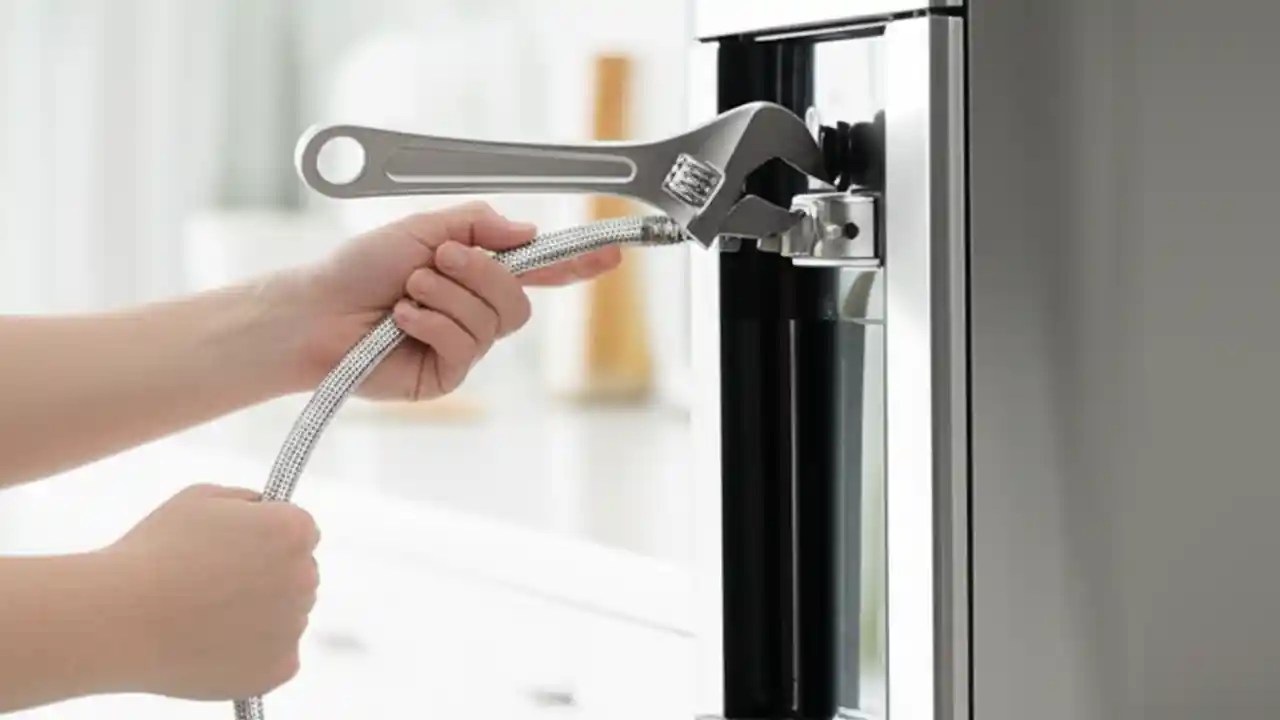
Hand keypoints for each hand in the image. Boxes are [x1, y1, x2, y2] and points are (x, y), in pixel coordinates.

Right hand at [101, 484, 320, 698]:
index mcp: (293, 531)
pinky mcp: (279, 668)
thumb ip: (249, 500)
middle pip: (299, 575)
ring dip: (259, 614)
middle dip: (268, 576)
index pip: (302, 532)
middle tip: (215, 584)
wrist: (115, 619)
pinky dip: (251, 653)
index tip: (235, 548)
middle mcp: (305, 577)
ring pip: (286, 616)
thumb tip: (268, 511)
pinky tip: (212, 643)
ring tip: (203, 614)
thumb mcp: (202, 498)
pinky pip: (276, 655)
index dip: (266, 537)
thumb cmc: (153, 553)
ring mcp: (294, 626)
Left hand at [279, 202, 621, 399]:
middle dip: (480, 275)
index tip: (610, 254)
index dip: (575, 264)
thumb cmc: (360, 267)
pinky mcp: (445, 376)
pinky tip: (402, 322)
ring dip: (447, 296)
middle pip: (520, 301)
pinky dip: (433, 325)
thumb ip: (478, 225)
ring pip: (493, 322)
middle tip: (436, 262)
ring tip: (407, 292)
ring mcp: (463, 347)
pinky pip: (465, 347)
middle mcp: (475, 313)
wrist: (316, 310)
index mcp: (475, 274)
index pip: (539, 271)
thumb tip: (528, 232)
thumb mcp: (423, 227)